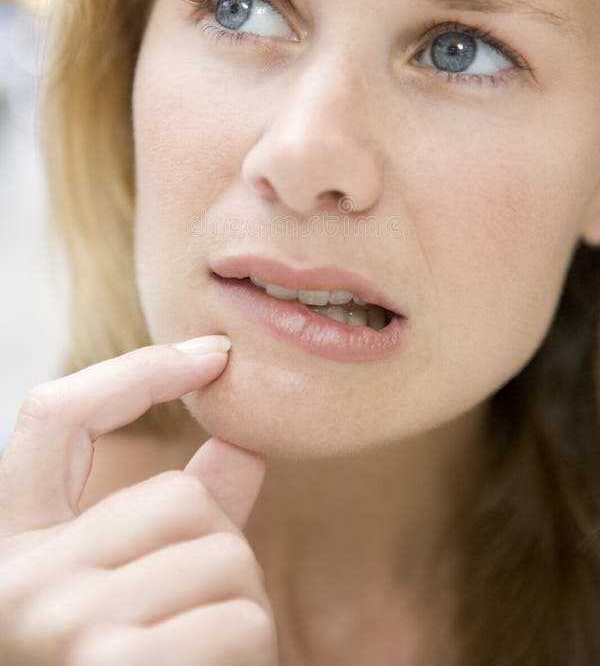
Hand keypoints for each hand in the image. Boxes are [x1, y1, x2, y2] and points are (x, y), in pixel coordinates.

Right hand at [0, 341, 276, 664]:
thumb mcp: (114, 598)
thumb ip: (176, 523)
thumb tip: (242, 448)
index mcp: (11, 552)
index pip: (54, 418)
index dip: (133, 373)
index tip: (212, 355)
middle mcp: (21, 582)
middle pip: (181, 501)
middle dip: (221, 554)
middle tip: (198, 624)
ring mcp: (62, 628)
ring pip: (224, 560)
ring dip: (241, 612)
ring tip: (196, 662)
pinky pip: (237, 624)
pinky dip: (247, 656)